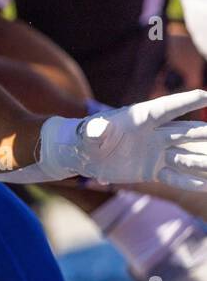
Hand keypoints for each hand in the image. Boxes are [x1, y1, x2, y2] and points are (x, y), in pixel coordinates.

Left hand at [39, 90, 206, 188]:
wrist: (84, 154)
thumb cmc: (87, 137)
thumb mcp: (89, 133)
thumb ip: (96, 131)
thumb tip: (98, 129)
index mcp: (140, 118)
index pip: (167, 108)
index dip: (186, 102)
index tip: (205, 95)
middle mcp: (154, 134)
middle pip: (184, 132)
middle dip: (203, 132)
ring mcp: (156, 152)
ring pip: (185, 154)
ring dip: (201, 158)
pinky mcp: (153, 169)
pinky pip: (174, 176)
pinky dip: (188, 181)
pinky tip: (203, 185)